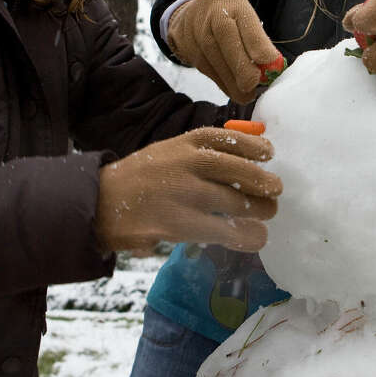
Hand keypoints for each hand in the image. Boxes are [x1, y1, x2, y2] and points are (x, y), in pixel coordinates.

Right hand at [96, 127, 281, 252]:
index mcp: (185, 143)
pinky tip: (255, 237)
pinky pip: (224, 231)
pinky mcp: (179, 224)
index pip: (229, 139)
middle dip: (264, 182)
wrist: (99, 204)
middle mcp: (187, 164)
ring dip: (259, 211)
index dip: (255, 147)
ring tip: (266, 215)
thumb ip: (205, 151)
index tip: (269, 154)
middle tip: (276, 190)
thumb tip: (255, 145)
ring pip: (236, 203)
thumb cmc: (143, 178)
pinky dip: (245, 236)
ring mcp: (183, 194)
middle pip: (240, 170)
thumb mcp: (170, 152)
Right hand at [167, 0, 281, 102]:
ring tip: (246, 96)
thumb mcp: (245, 17)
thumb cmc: (230, 17)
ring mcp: (196, 29)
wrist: (192, 13)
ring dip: (230, 81)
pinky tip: (233, 91)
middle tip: (253, 85)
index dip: (257, 43)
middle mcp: (212, 11)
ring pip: (212, 57)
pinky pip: (206, 68)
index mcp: (233, 0)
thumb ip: (258, 39)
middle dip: (240, 66)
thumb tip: (273, 68)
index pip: (245, 20)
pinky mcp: (188, 47)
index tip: (270, 62)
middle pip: (225, 38)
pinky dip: (221, 82)